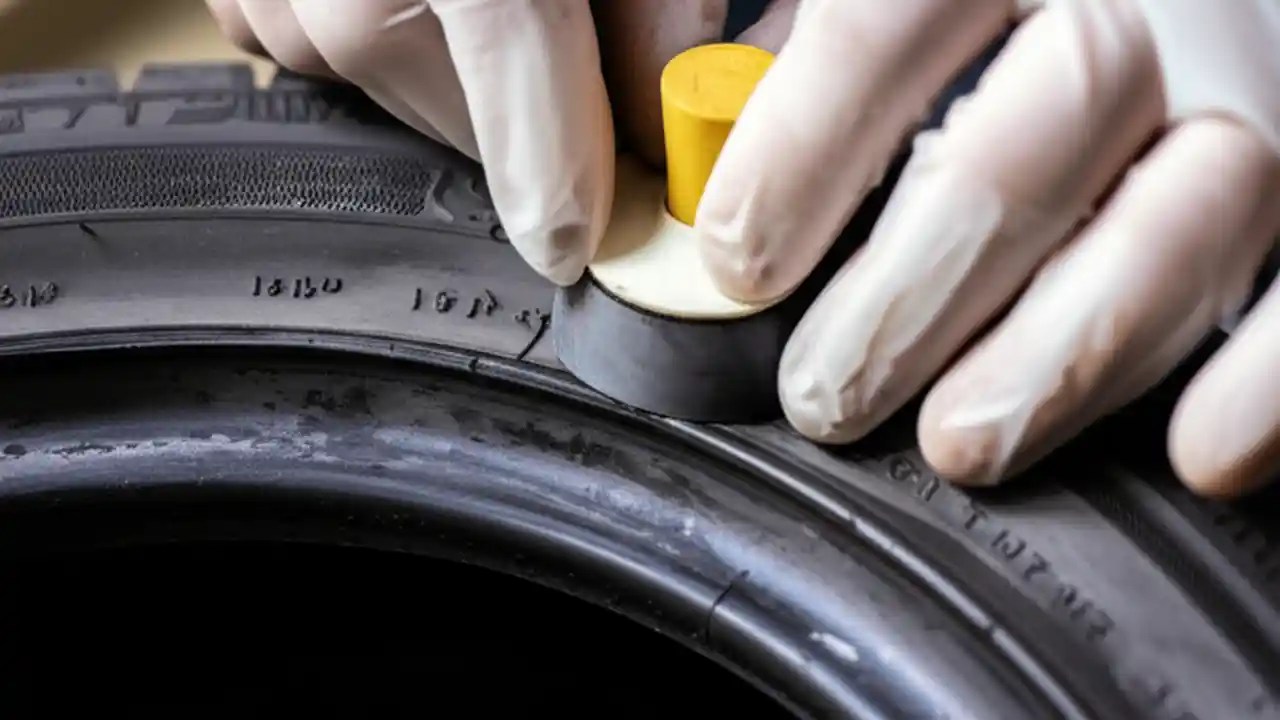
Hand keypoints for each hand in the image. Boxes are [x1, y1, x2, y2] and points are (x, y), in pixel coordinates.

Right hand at [204, 0, 795, 285]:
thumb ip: (649, 8)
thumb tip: (672, 111)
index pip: (532, 132)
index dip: (566, 194)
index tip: (581, 242)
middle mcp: (350, 0)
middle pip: (467, 131)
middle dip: (529, 119)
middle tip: (560, 44)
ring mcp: (278, 4)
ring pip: (400, 99)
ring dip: (456, 71)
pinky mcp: (240, 2)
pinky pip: (332, 57)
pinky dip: (386, 36)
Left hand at [692, 0, 1279, 497]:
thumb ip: (817, 42)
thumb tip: (701, 143)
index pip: (889, 20)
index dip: (804, 151)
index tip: (738, 263)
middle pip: (1029, 145)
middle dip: (910, 294)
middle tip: (825, 392)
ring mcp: (1263, 80)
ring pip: (1178, 226)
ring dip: (1057, 361)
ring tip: (959, 441)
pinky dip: (1268, 383)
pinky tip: (1198, 452)